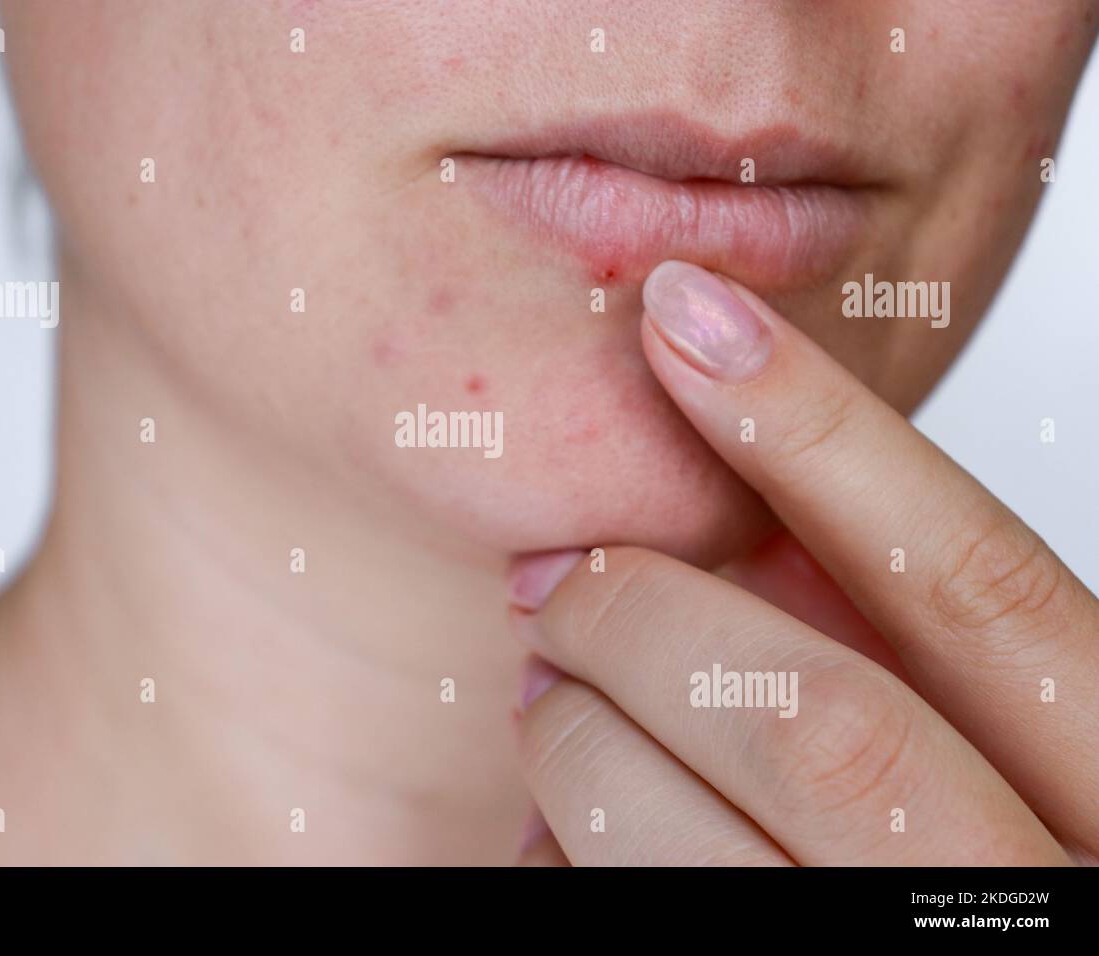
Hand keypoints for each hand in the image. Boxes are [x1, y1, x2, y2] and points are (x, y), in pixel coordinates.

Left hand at [508, 261, 1098, 865]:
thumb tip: (744, 517)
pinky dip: (556, 857)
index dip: (825, 431)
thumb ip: (906, 657)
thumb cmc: (980, 866)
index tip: (685, 315)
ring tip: (551, 712)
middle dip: (646, 620)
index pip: (981, 585)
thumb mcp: (1006, 757)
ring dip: (575, 741)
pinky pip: (611, 919)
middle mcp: (1036, 904)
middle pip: (810, 714)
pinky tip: (559, 836)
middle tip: (555, 585)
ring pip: (676, 833)